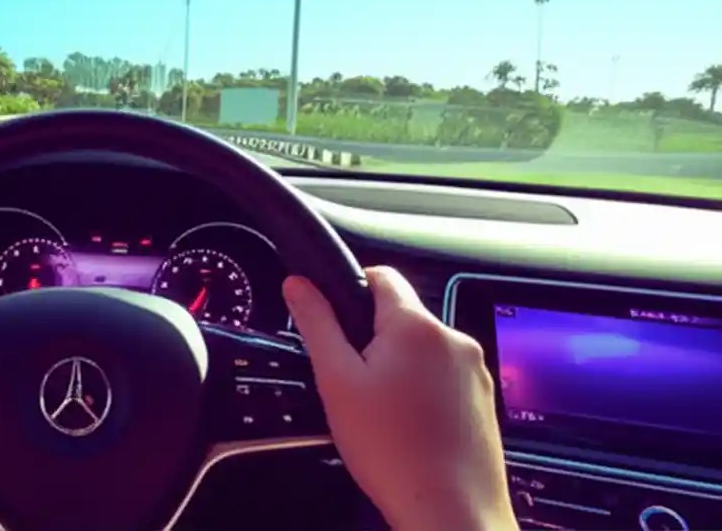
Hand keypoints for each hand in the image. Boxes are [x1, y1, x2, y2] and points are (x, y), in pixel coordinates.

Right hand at [283, 267, 515, 530]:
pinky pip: (443, 379)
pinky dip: (422, 394)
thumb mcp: (337, 382)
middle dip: (373, 341)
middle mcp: (453, 340)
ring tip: (382, 415)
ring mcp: (474, 370)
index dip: (351, 290)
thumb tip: (299, 284)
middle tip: (353, 384)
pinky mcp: (483, 399)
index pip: (381, 275)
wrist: (450, 511)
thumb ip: (317, 324)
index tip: (335, 321)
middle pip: (401, 317)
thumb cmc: (394, 453)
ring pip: (422, 351)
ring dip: (399, 369)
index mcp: (416, 326)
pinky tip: (408, 429)